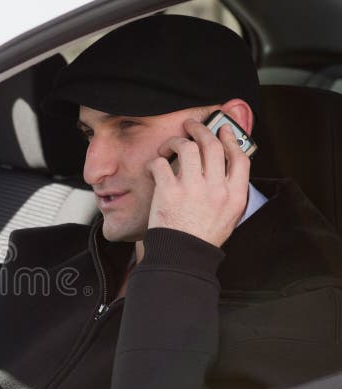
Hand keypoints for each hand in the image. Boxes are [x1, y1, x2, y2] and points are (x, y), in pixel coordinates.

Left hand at [146, 120, 249, 247]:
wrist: (181, 257)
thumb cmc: (202, 238)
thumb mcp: (229, 216)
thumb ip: (229, 192)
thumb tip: (225, 167)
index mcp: (235, 195)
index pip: (239, 157)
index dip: (231, 139)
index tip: (223, 130)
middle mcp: (216, 189)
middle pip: (212, 145)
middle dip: (201, 129)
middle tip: (191, 125)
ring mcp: (192, 189)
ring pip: (188, 147)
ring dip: (176, 141)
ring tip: (169, 146)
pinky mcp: (169, 192)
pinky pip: (161, 164)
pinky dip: (156, 161)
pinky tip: (154, 166)